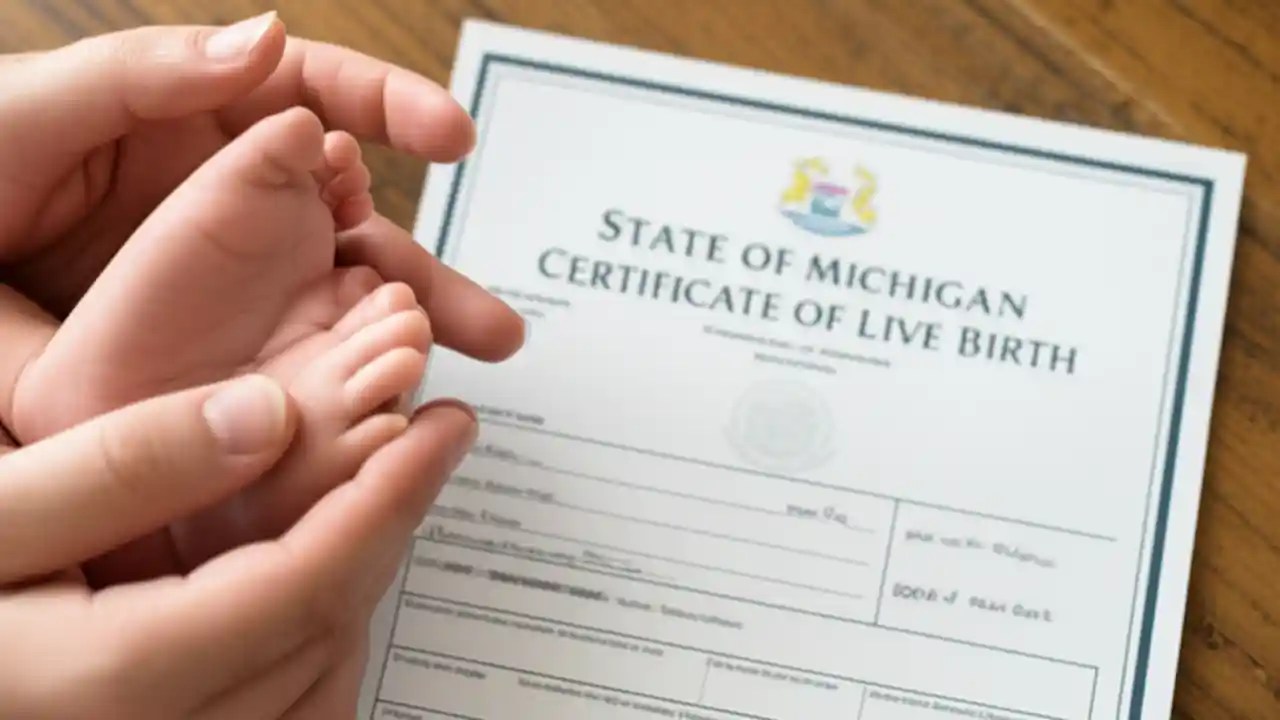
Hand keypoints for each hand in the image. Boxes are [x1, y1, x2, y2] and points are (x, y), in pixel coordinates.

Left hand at [0, 13, 521, 360]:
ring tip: (463, 383)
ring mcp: (224, 280)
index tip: (455, 138)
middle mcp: (234, 200)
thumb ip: (148, 72)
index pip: (324, 101)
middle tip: (492, 328)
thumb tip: (271, 39)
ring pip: (332, 305)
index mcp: (208, 119)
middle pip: (355, 228)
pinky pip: (279, 359)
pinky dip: (332, 381)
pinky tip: (372, 409)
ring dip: (400, 341)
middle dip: (427, 274)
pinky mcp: (200, 346)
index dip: (397, 112)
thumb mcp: (37, 108)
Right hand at [0, 374, 476, 718]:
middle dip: (389, 525)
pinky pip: (283, 700)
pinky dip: (314, 626)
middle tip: (424, 439)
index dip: (392, 499)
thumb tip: (264, 416)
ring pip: (320, 671)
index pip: (309, 585)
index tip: (443, 427)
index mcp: (118, 679)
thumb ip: (119, 468)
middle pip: (328, 625)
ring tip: (379, 485)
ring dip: (361, 575)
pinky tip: (311, 561)